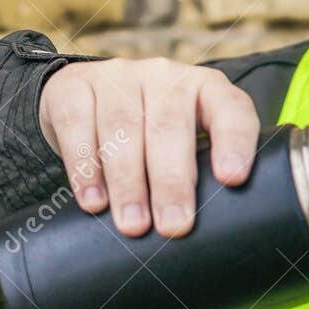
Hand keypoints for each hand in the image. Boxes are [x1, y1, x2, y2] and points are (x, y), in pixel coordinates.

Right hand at [37, 58, 259, 237]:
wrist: (84, 97)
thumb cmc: (151, 133)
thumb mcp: (186, 141)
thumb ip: (202, 170)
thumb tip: (214, 231)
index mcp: (206, 88)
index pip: (230, 108)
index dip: (234, 141)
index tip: (232, 178)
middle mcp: (165, 77)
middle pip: (170, 126)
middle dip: (172, 181)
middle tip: (174, 225)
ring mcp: (118, 77)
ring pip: (124, 127)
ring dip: (128, 182)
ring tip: (134, 224)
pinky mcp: (74, 86)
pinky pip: (77, 124)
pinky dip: (85, 167)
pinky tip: (94, 201)